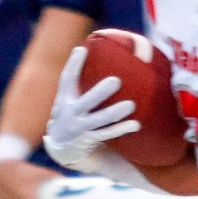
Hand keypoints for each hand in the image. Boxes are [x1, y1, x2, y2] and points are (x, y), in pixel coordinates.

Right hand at [43, 47, 138, 170]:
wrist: (61, 148)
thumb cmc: (71, 114)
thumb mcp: (69, 99)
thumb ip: (79, 82)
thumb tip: (92, 51)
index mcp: (64, 99)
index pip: (66, 80)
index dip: (73, 65)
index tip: (81, 50)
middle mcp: (70, 114)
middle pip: (85, 102)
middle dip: (100, 92)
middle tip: (116, 81)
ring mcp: (79, 128)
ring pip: (98, 121)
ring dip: (114, 113)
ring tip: (131, 105)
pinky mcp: (89, 140)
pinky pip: (107, 134)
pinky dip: (121, 129)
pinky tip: (136, 124)